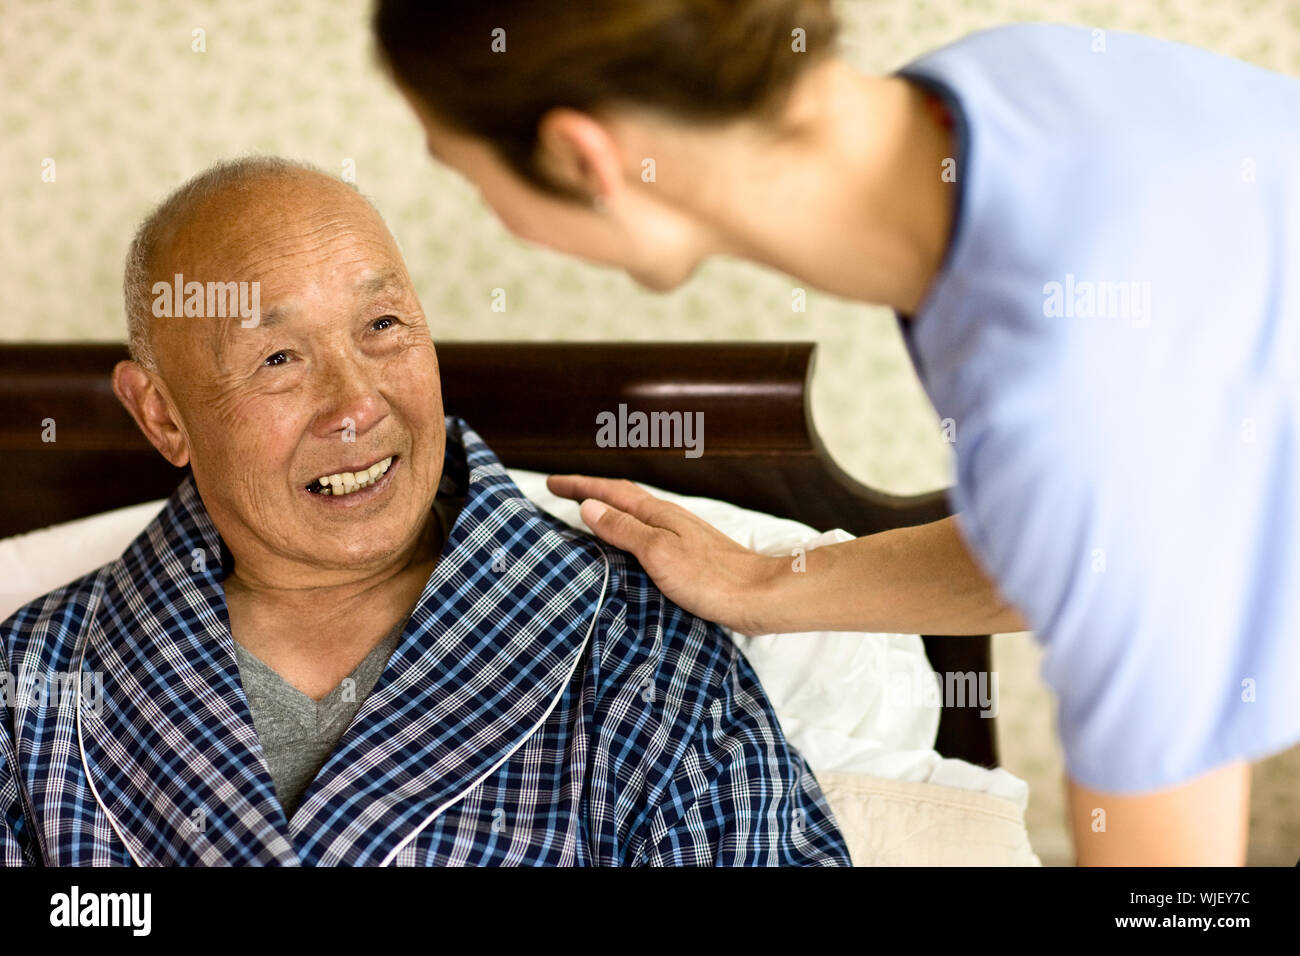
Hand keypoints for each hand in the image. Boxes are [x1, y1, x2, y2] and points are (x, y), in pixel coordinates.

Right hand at [545, 475, 780, 634]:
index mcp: (658, 515)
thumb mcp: (657, 552)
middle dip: (589, 493)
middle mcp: (668, 520)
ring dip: (606, 512)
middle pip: (621, 499)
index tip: (551, 483)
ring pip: (632, 518)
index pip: (610, 492)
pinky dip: (624, 535)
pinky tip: (623, 550)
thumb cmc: (711, 577)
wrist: (759, 596)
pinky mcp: (686, 558)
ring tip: (584, 516)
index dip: (579, 486)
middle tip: (560, 492)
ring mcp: (678, 538)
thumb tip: (589, 506)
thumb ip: (623, 529)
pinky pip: (643, 537)